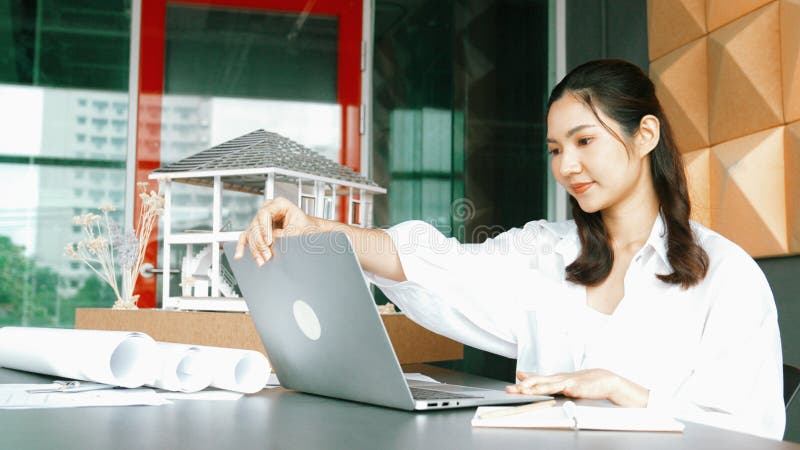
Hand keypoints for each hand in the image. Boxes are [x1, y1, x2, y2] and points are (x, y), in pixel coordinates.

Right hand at [235, 196, 320, 265]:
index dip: (264, 229)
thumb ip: (283, 235)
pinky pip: (247, 237)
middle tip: (267, 255)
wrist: (311, 232)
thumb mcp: (298, 230)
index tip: (269, 242)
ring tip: (262, 260)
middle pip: (256, 225)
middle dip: (260, 243)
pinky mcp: (259, 230)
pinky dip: (243, 246)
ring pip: (252, 234)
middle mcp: (268, 210)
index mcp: (279, 204)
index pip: (264, 214)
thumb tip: (270, 243)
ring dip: (255, 249)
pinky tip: (240, 254)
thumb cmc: (307, 227)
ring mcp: (262, 220)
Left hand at [506, 369, 647, 406]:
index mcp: (554, 379)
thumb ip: (540, 380)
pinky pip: (576, 389)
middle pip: (540, 383)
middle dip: (526, 386)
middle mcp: (559, 379)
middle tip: (515, 389)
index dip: (522, 385)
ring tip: (532, 389)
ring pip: (554, 386)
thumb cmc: (580, 381)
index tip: (509, 388)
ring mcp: (570, 383)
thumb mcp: (558, 380)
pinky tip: (568, 391)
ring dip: (542, 387)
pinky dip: (571, 389)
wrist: (603, 380)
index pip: (534, 381)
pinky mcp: (582, 388)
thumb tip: (521, 375)